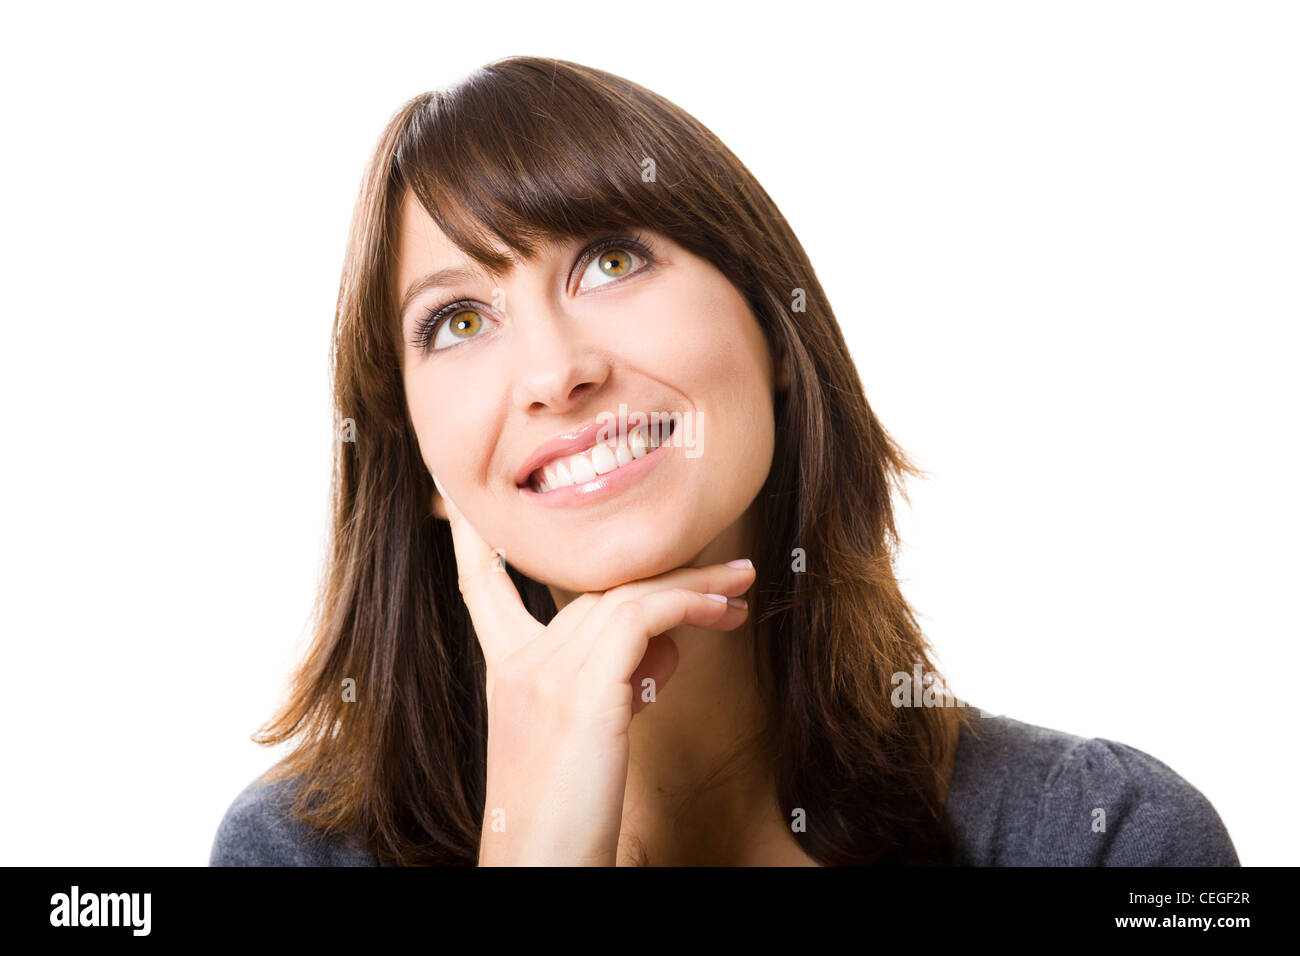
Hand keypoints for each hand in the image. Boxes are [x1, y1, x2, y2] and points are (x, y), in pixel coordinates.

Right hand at [431, 474, 754, 865]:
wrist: (539, 872)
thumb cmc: (560, 821)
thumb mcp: (580, 742)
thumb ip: (611, 686)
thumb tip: (661, 650)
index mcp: (505, 676)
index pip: (483, 588)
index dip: (477, 544)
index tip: (466, 506)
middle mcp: (519, 665)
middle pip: (594, 589)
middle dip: (664, 575)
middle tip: (724, 576)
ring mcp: (546, 674)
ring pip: (625, 594)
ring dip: (693, 586)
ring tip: (740, 590)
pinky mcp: (583, 692)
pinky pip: (643, 616)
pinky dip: (688, 604)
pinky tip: (721, 612)